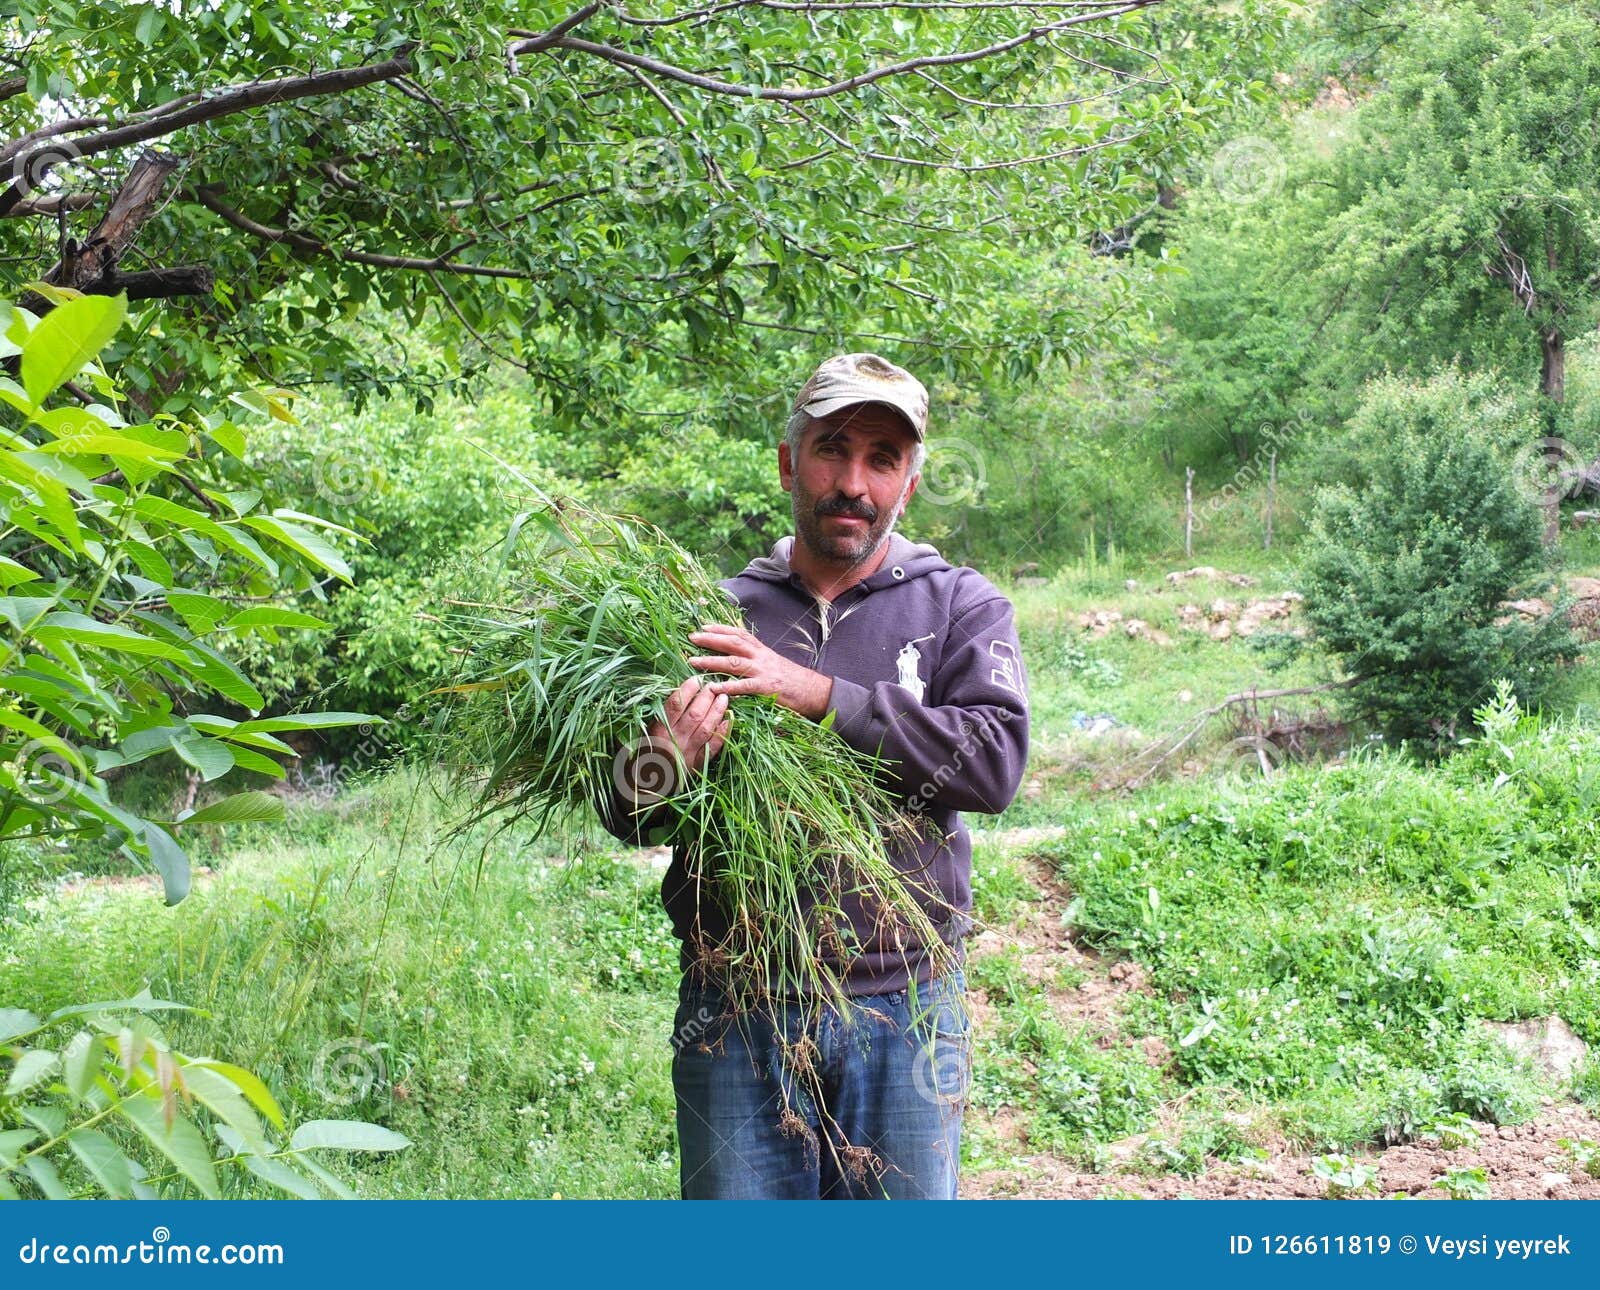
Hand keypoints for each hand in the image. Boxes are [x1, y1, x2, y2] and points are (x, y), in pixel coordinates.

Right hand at [620, 678, 728, 803]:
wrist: (643, 790)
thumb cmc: (640, 756)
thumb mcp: (642, 734)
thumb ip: (657, 717)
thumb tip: (677, 694)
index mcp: (658, 731)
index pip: (675, 705)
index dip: (687, 690)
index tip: (696, 679)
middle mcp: (674, 741)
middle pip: (694, 714)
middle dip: (706, 697)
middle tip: (714, 685)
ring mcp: (687, 754)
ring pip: (706, 728)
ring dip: (717, 711)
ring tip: (725, 697)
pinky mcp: (697, 766)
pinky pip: (713, 748)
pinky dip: (723, 734)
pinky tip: (729, 721)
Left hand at [688, 622, 832, 719]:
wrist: (812, 690)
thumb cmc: (789, 677)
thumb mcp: (771, 661)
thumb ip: (754, 656)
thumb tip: (734, 654)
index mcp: (761, 649)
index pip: (738, 634)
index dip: (720, 628)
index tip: (703, 625)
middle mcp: (760, 656)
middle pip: (733, 643)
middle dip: (711, 639)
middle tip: (692, 637)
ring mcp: (762, 671)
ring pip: (734, 662)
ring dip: (712, 661)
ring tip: (693, 661)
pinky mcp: (765, 687)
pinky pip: (743, 686)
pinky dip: (727, 686)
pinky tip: (713, 688)